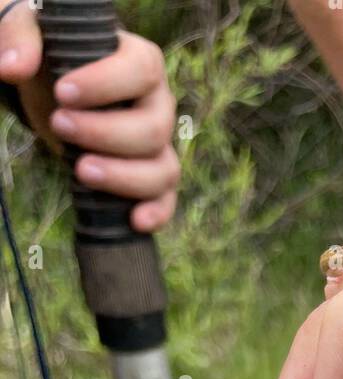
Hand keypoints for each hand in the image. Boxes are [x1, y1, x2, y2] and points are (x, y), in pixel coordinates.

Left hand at [0, 3, 178, 231]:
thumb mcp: (31, 33)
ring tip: (80, 170)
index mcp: (140, 61)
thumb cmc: (52, 56)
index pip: (142, 69)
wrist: (57, 88)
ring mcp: (158, 145)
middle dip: (105, 134)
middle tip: (59, 125)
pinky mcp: (151, 177)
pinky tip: (134, 220)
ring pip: (162, 169)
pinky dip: (156, 212)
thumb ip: (19, 35)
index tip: (63, 92)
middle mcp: (157, 104)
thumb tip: (12, 67)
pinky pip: (166, 199)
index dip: (107, 84)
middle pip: (153, 128)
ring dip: (124, 176)